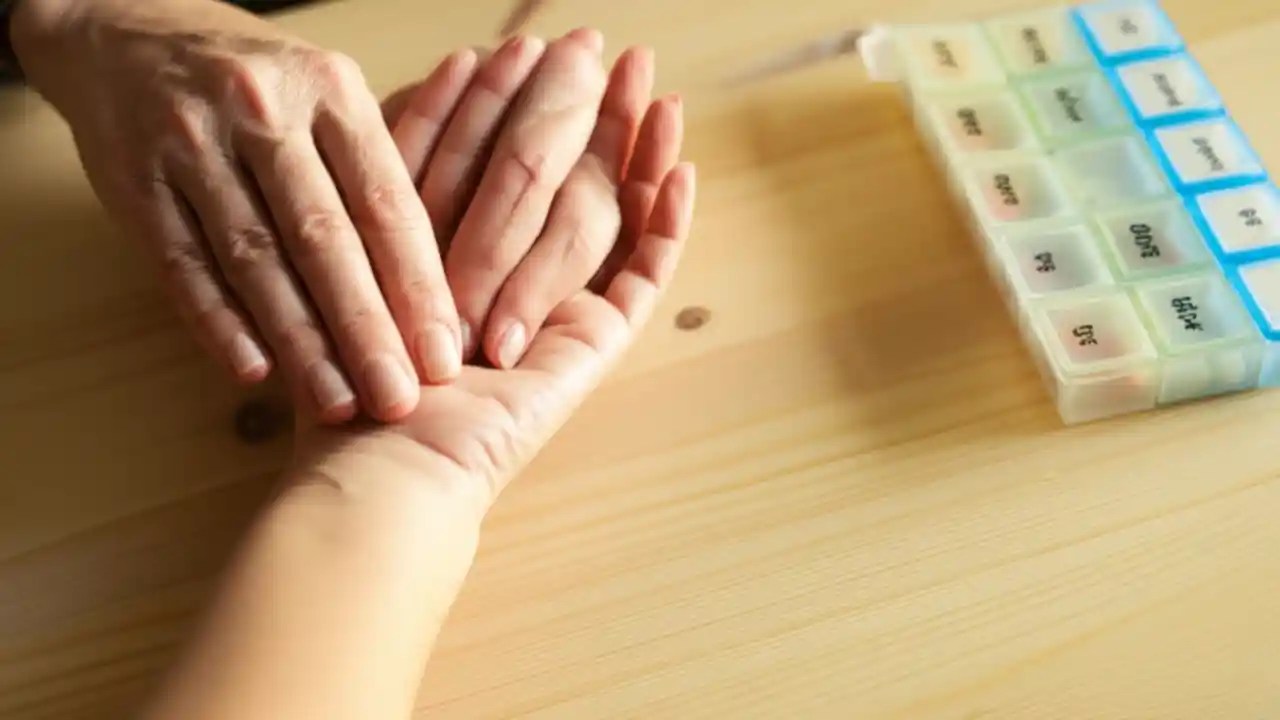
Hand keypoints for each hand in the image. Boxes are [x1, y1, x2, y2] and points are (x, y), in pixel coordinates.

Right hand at [11, 0, 460, 422]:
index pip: (386, 203)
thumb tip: (446, 283)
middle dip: (366, 328)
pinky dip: (219, 322)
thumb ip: (380, 175)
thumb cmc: (263, 86)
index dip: (418, 286)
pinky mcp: (133, 181)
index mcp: (332, 92)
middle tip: (398, 399)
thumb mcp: (331, 97)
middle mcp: (264, 112)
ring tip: (337, 403)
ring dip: (300, 342)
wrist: (131, 32)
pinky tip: (255, 372)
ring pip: (255, 260)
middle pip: (324, 238)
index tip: (445, 357)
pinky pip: (183, 264)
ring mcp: (192, 144)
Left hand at [302, 49, 693, 502]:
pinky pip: (642, 274)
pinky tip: (678, 165)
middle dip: (584, 110)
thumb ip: (403, 176)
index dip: (512, 102)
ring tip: (652, 83)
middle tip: (606, 48)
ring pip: (610, 213)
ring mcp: (559, 305)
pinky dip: (666, 222)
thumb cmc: (359, 359)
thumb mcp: (369, 243)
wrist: (386, 451)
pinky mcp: (597, 341)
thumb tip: (429, 85)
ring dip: (634, 149)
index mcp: (454, 251)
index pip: (491, 159)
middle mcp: (512, 271)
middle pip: (562, 176)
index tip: (521, 45)